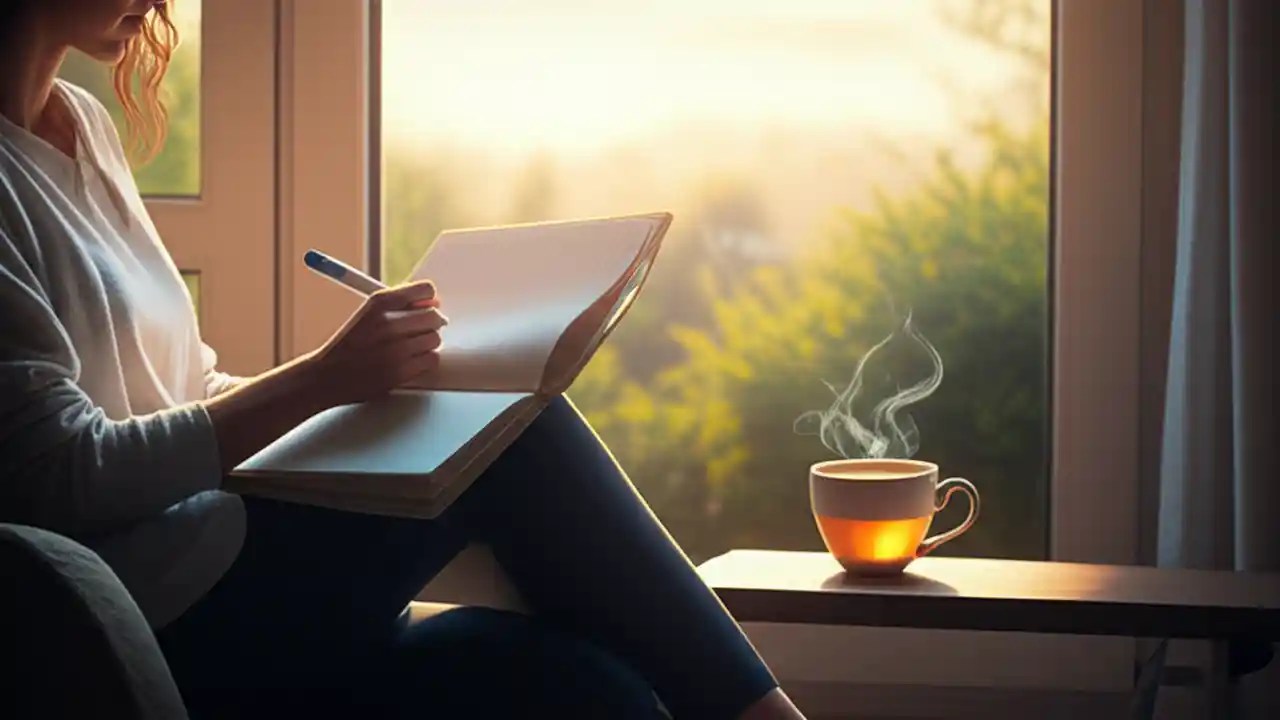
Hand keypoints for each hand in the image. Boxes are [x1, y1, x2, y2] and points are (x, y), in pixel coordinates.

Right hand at [306, 280, 446, 406]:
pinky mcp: (400, 371)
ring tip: (408, 349)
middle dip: (430, 325)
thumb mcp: (369, 313)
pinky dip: (424, 361)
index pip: (425, 290)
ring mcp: (395, 348)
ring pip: (435, 339)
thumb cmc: (350, 344)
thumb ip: (400, 305)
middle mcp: (389, 322)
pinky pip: (431, 359)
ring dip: (426, 345)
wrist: (327, 374)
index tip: (424, 308)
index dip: (428, 300)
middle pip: (434, 316)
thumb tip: (435, 302)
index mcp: (380, 302)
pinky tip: (408, 362)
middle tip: (416, 333)